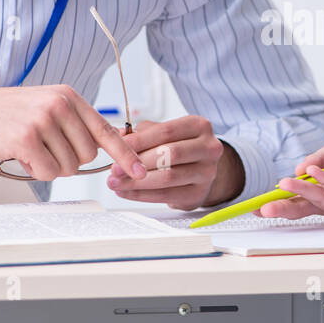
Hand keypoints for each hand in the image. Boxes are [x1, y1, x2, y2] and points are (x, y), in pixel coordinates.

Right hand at [0, 84, 147, 181]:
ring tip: (27, 149)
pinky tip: (18, 155)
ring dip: (48, 167)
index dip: (125, 154)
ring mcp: (44, 119)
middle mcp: (59, 104)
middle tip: (42, 149)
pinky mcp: (26, 138)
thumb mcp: (42, 106)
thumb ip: (71, 122)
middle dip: (67, 160)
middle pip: (88, 155)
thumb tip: (101, 148)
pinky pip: (47, 172)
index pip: (106, 129)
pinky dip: (34, 172)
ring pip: (68, 167)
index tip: (140, 171)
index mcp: (68, 95)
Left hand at [106, 115, 241, 210]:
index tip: (116, 146)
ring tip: (116, 182)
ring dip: (136, 182)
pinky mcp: (199, 193)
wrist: (201, 170)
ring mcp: (207, 172)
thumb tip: (117, 136)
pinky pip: (166, 195)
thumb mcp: (165, 133)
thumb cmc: (180, 148)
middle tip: (114, 169)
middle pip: (169, 154)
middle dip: (137, 162)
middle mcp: (209, 148)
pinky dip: (142, 195)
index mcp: (199, 126)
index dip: (139, 140)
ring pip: (167, 177)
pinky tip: (127, 192)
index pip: (166, 132)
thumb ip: (142, 133)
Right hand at [256, 144, 323, 219]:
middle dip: (280, 208)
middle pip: (298, 207)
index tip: (256, 207)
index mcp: (316, 190)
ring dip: (298, 190)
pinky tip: (313, 172)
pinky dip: (322, 181)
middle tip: (264, 209)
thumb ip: (316, 159)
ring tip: (284, 183)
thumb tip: (299, 168)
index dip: (275, 202)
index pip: (291, 199)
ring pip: (314, 199)